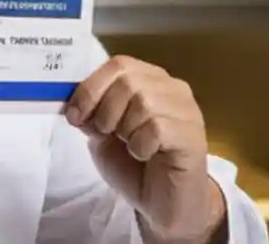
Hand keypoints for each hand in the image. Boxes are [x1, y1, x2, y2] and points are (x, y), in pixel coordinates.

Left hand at [66, 55, 225, 243]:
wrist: (163, 205)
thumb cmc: (133, 165)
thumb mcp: (101, 135)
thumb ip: (91, 114)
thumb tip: (75, 103)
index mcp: (149, 79)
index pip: (118, 64)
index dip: (91, 87)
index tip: (75, 114)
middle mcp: (172, 88)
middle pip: (128, 81)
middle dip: (105, 111)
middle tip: (106, 134)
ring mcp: (187, 110)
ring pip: (143, 103)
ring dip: (125, 130)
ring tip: (131, 145)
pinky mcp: (193, 136)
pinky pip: (157, 128)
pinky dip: (140, 145)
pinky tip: (146, 156)